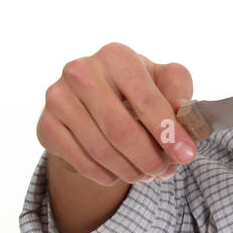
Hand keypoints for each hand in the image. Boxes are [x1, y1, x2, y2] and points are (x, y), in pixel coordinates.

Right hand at [36, 42, 195, 185]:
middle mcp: (82, 71)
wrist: (96, 96)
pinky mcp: (45, 123)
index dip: (168, 132)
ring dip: (129, 170)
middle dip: (149, 158)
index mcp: (117, 56)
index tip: (186, 155)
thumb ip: (179, 93)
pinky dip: (105, 174)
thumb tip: (186, 113)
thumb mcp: (165, 81)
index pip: (147, 100)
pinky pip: (79, 160)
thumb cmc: (140, 87)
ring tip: (147, 175)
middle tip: (165, 172)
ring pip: (100, 149)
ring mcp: (58, 97)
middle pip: (120, 129)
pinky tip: (120, 175)